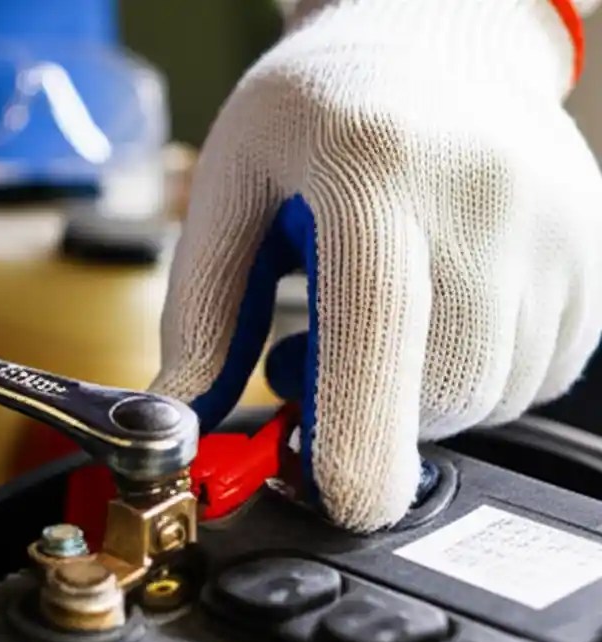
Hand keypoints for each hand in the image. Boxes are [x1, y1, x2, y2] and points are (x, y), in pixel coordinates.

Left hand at [153, 0, 601, 530]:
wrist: (431, 40)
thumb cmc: (317, 109)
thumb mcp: (229, 187)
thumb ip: (202, 310)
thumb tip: (180, 420)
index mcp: (372, 169)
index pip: (378, 322)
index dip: (360, 430)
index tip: (342, 497)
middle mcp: (484, 198)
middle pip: (442, 387)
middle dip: (370, 413)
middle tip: (309, 353)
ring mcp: (556, 228)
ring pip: (493, 395)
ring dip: (418, 395)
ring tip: (373, 315)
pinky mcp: (595, 257)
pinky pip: (538, 374)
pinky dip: (476, 374)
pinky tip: (433, 311)